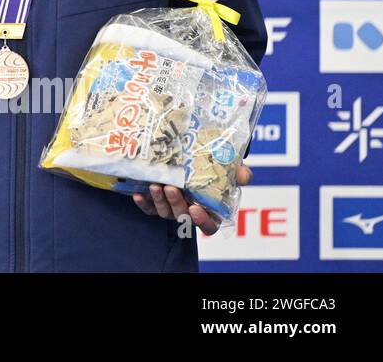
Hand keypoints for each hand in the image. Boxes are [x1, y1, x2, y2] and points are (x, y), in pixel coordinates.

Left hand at [132, 164, 251, 235]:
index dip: (202, 221)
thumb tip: (244, 175)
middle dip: (176, 204)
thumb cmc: (212, 167)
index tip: (195, 209)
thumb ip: (238, 173)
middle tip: (171, 188)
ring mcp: (171, 208)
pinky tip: (138, 193)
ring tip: (155, 185)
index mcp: (210, 209)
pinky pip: (148, 208)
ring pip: (164, 212)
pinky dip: (143, 203)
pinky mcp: (155, 202)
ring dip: (159, 201)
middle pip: (183, 217)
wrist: (186, 157)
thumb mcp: (228, 168)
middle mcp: (189, 212)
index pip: (209, 226)